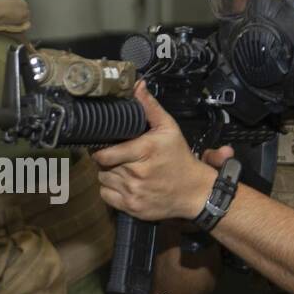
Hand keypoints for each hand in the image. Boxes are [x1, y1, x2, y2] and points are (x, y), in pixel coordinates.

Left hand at [93, 81, 219, 221]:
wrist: (194, 191)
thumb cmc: (179, 157)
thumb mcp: (169, 129)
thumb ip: (150, 108)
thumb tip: (137, 85)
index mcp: (143, 151)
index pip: (104, 154)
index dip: (100, 150)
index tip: (103, 146)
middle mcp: (136, 173)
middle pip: (102, 166)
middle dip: (107, 160)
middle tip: (118, 157)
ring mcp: (133, 192)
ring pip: (103, 180)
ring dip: (109, 174)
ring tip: (122, 170)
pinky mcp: (131, 208)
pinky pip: (106, 196)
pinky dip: (110, 190)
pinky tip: (123, 184)